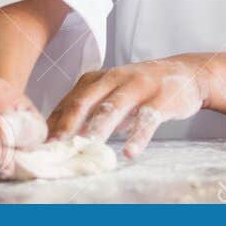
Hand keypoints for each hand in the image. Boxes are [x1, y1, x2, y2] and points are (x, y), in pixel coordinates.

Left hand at [46, 55, 211, 158]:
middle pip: (85, 100)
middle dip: (68, 124)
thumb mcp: (109, 94)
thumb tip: (54, 135)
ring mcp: (138, 86)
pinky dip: (138, 136)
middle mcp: (114, 78)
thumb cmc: (139, 88)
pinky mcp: (161, 98)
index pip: (70, 101)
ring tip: (86, 147)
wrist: (185, 73)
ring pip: (113, 108)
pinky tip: (130, 152)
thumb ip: (86, 110)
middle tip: (54, 146)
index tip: (40, 143)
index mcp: (97, 78)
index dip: (54, 122)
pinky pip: (148, 119)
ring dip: (98, 129)